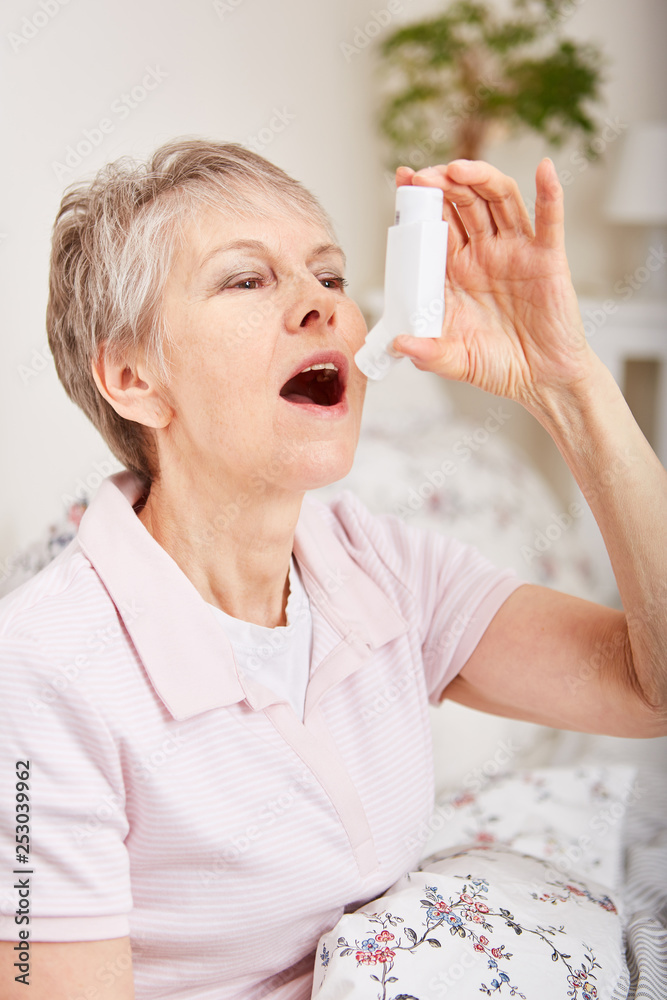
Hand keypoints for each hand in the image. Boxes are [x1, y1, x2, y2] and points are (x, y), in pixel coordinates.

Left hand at [390, 158, 598, 415]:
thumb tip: (399, 344)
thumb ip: (428, 353)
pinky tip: (545, 171)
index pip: (435, 225)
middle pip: (463, 203)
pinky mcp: (547, 259)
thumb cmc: (498, 367)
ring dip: (480, 179)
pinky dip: (550, 194)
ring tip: (457, 169)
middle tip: (424, 177)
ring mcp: (516, 252)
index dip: (420, 200)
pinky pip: (550, 221)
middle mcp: (484, 254)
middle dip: (443, 184)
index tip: (403, 180)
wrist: (541, 381)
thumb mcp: (455, 362)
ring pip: (498, 201)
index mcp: (456, 271)